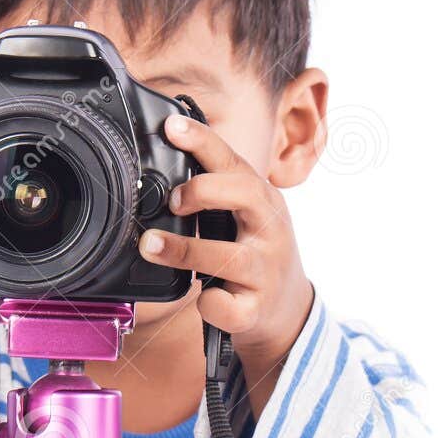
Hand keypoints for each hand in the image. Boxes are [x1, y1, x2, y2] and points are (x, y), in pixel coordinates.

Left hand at [139, 113, 314, 409]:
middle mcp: (268, 230)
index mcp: (262, 200)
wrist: (287, 309)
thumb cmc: (254, 252)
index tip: (171, 127)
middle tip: (173, 201)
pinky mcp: (255, 309)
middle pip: (245, 195)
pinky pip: (229, 307)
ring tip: (150, 244)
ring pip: (229, 257)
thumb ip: (216, 189)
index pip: (233, 161)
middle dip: (204, 191)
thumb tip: (164, 153)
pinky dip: (212, 303)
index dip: (202, 141)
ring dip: (185, 250)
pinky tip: (204, 298)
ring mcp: (264, 271)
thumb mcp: (246, 215)